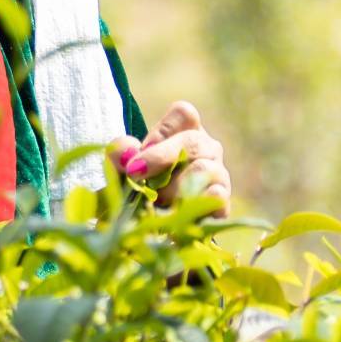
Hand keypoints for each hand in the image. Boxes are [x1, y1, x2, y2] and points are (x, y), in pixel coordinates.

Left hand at [105, 100, 230, 207]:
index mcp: (184, 131)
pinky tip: (174, 212)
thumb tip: (124, 152)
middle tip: (136, 174)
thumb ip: (119, 155)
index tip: (140, 151)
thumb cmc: (137, 189)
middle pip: (194, 141)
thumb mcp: (121, 170)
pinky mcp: (222, 203)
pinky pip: (216, 198)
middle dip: (161, 157)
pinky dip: (193, 205)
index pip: (184, 113)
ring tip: (157, 201)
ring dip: (174, 187)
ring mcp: (218, 175)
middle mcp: (206, 149)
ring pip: (204, 170)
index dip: (162, 130)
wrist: (147, 227)